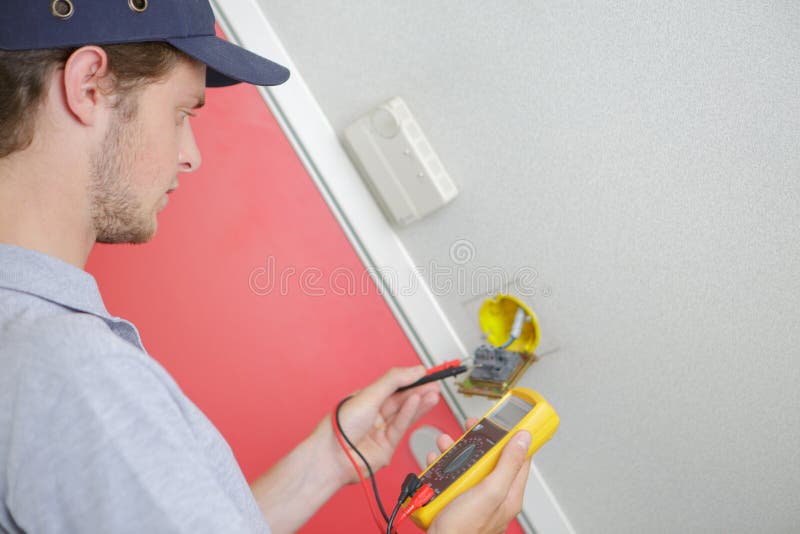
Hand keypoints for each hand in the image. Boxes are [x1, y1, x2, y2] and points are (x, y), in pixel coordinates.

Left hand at [331, 366, 440, 483]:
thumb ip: (394, 381)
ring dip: (420, 402)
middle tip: (435, 383)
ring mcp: (380, 431)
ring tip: (434, 393)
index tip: (424, 373)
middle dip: (419, 390)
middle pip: (401, 400)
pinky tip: (420, 402)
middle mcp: (373, 415)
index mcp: (365, 399)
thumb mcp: (369, 394)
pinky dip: (410, 413)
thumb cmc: (340, 427)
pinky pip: (401, 426)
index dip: (409, 379)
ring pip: (404, 413)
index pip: (392, 386)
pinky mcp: (387, 447)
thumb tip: (414, 370)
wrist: (332, 457)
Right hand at [427, 423, 531, 533]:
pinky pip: (452, 478)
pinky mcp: (456, 500)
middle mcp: (494, 495)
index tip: (506, 422)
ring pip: (469, 465)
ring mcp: (474, 497)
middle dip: (478, 440)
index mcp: (509, 493)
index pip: (520, 458)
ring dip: (456, 450)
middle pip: (491, 458)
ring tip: (445, 444)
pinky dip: (443, 466)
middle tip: (469, 428)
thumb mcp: (490, 491)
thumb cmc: (463, 530)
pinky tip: (436, 462)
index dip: (514, 437)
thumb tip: (524, 439)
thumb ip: (508, 464)